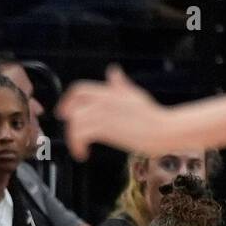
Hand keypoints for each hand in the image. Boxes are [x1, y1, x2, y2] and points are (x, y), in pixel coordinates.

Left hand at [57, 65, 171, 160]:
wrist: (162, 129)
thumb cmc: (151, 115)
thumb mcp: (133, 94)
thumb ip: (120, 84)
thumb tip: (113, 71)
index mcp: (109, 91)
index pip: (79, 88)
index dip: (67, 100)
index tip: (64, 113)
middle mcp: (104, 100)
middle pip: (73, 106)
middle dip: (68, 122)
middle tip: (73, 136)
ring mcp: (104, 113)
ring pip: (74, 122)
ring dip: (72, 138)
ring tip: (80, 148)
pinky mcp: (106, 128)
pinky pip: (80, 135)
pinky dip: (77, 147)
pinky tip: (83, 154)